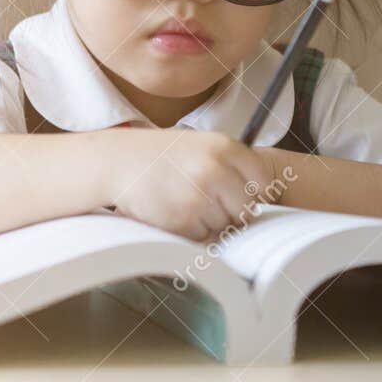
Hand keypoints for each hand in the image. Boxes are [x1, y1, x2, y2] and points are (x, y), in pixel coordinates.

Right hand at [99, 128, 278, 241]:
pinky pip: (202, 236)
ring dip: (209, 222)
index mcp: (225, 147)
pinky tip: (173, 210)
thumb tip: (259, 198)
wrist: (117, 161)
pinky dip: (190, 230)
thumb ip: (231, 165)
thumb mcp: (201, 144)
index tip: (240, 196)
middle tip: (207, 201)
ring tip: (184, 201)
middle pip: (247, 209)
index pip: (265, 183)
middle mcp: (216, 169)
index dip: (254, 194)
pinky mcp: (182, 218)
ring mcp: (200, 195)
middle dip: (231, 211)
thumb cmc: (160, 155)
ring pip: (224, 225)